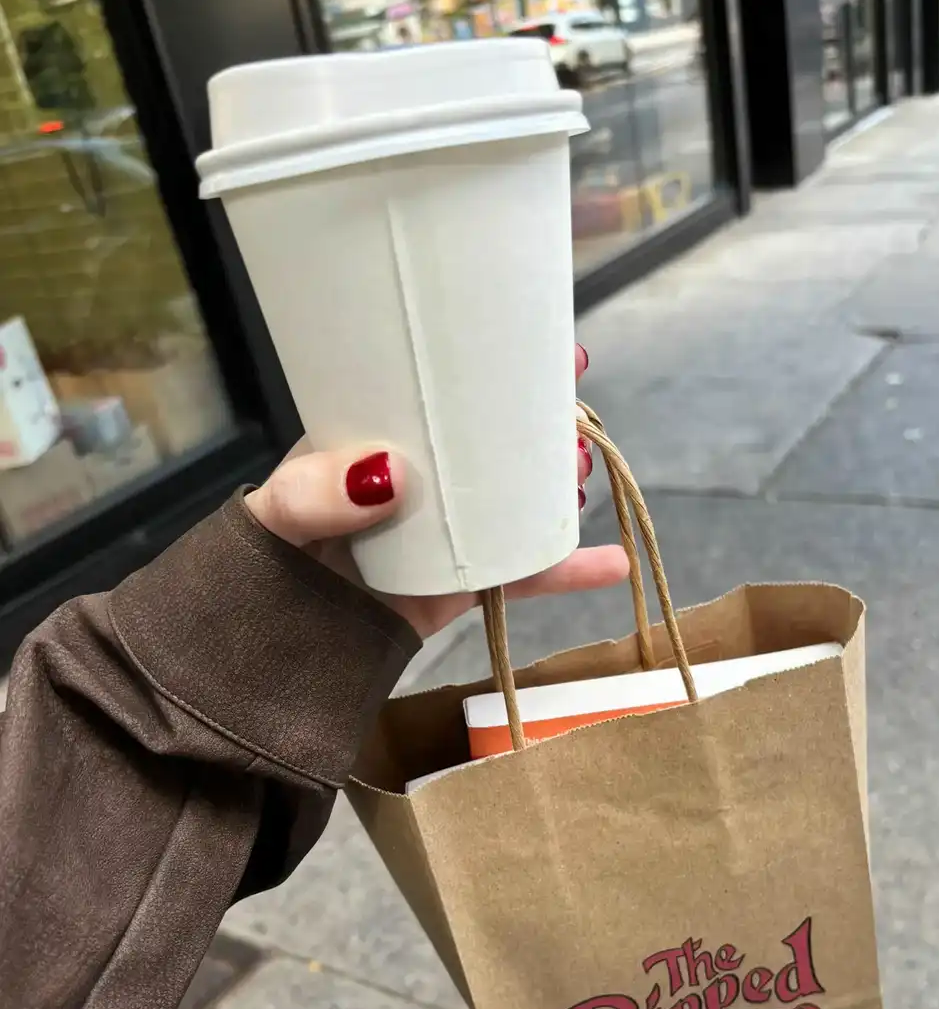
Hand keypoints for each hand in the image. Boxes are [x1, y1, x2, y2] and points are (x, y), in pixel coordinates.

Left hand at [245, 345, 627, 638]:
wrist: (259, 661)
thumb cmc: (255, 572)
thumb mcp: (270, 519)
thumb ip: (312, 493)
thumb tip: (394, 474)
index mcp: (371, 445)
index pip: (433, 391)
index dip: (488, 364)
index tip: (543, 346)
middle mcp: (416, 484)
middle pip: (488, 444)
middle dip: (539, 423)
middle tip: (574, 408)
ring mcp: (443, 538)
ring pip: (513, 504)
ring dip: (556, 486)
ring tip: (581, 471)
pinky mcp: (460, 591)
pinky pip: (519, 577)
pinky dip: (566, 572)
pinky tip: (613, 562)